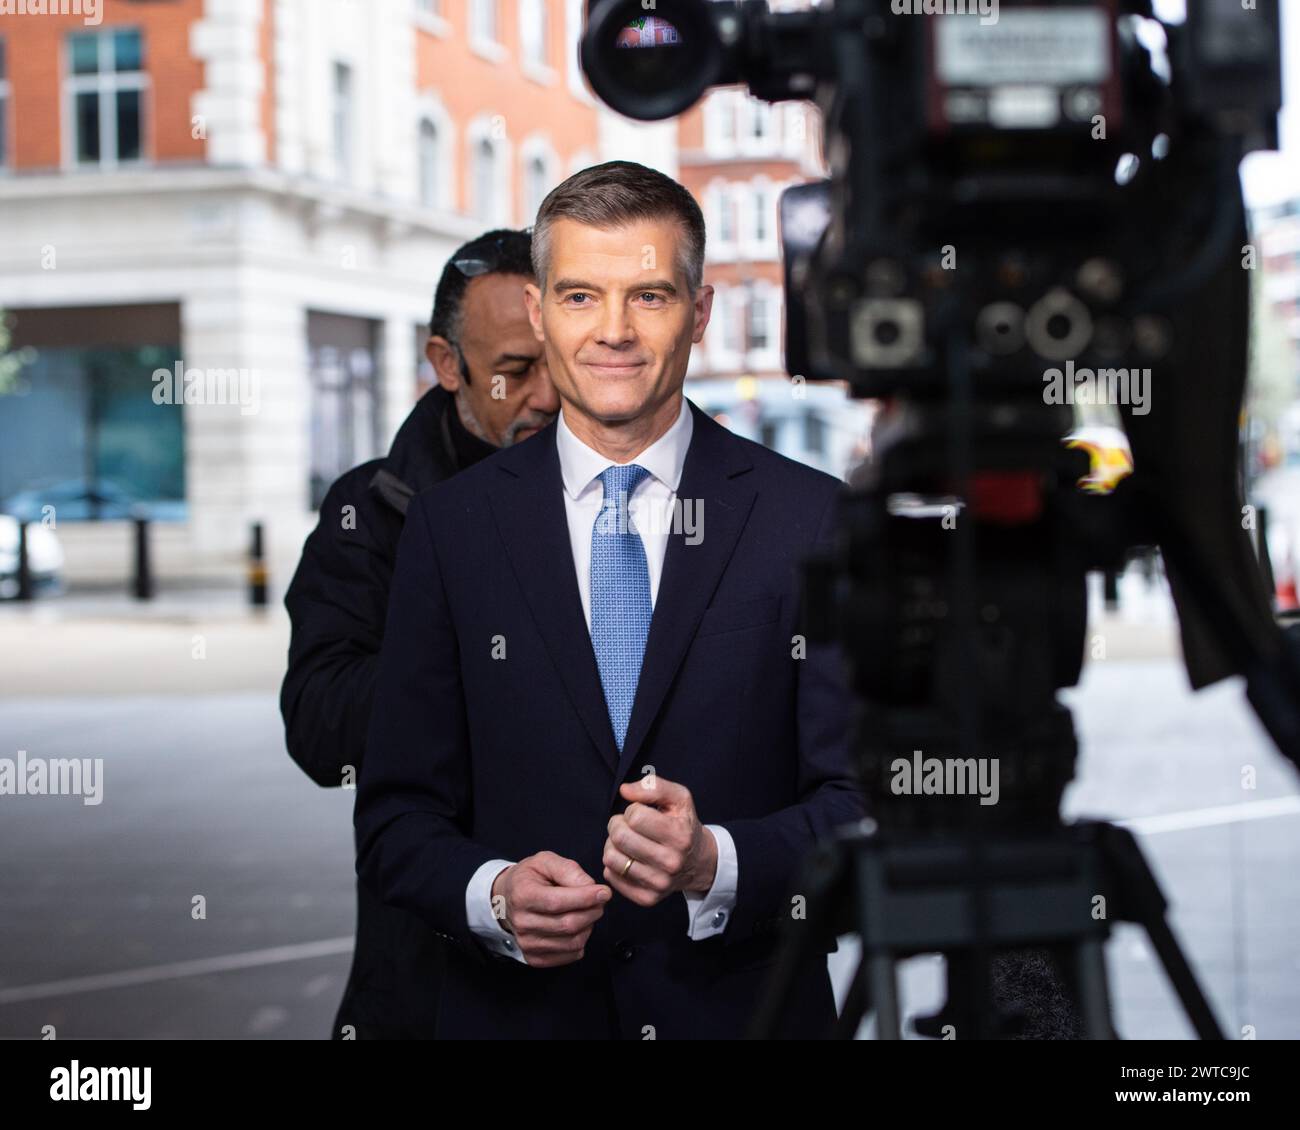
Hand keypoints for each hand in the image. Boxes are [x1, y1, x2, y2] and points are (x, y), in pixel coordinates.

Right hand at [490, 851, 610, 967]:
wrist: (507, 898)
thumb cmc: (529, 877)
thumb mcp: (546, 860)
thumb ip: (569, 870)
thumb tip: (590, 886)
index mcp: (523, 895)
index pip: (557, 902)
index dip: (585, 898)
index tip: (605, 892)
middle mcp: (522, 922)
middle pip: (568, 924)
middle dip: (592, 912)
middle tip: (600, 901)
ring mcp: (526, 943)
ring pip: (572, 942)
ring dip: (588, 927)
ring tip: (587, 912)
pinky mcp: (534, 958)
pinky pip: (569, 956)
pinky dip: (581, 942)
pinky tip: (578, 927)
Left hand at [602, 775, 717, 907]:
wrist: (698, 861)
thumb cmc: (684, 825)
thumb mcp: (679, 798)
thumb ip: (653, 786)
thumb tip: (625, 790)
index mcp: (680, 835)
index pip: (635, 816)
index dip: (632, 810)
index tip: (640, 813)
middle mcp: (671, 862)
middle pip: (620, 837)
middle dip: (617, 825)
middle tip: (625, 825)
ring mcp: (659, 883)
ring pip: (611, 858)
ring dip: (613, 845)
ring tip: (626, 841)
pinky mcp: (647, 898)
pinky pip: (611, 877)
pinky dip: (614, 865)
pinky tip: (627, 858)